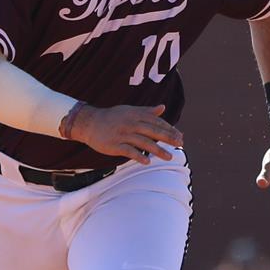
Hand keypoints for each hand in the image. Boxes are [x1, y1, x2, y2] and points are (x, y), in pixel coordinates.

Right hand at [66, 103, 183, 163]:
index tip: (180, 136)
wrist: (89, 123)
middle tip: (180, 144)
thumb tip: (163, 107)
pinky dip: (139, 156)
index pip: (156, 121)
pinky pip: (129, 151)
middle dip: (168, 138)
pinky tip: (148, 162)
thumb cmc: (112, 117)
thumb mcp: (130, 111)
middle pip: (153, 131)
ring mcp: (122, 134)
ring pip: (143, 142)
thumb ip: (147, 111)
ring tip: (169, 157)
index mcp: (135, 114)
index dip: (169, 129)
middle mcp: (131, 123)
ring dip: (157, 150)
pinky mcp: (115, 145)